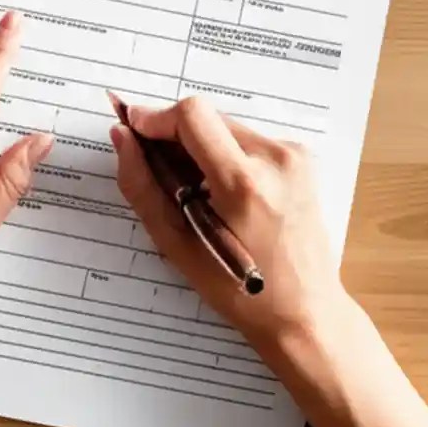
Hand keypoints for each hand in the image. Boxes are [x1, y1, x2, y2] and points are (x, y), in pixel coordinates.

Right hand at [112, 99, 427, 426]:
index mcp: (243, 183)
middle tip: (163, 174)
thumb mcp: (177, 245)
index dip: (155, 118)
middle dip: (177, 137)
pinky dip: (228, 156)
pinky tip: (226, 194)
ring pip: (227, 127)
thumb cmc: (241, 291)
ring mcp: (294, 157)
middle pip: (208, 118)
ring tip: (199, 193)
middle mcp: (275, 159)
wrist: (304, 310)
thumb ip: (142, 186)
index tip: (134, 129)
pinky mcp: (302, 159)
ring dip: (203, 148)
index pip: (192, 116)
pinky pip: (249, 140)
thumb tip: (123, 138)